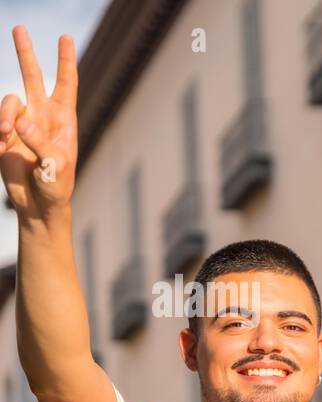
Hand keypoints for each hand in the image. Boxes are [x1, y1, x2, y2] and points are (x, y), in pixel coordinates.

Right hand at [0, 27, 76, 220]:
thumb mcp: (55, 167)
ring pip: (9, 99)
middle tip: (19, 28)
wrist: (38, 205)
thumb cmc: (56, 187)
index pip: (65, 85)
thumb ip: (39, 143)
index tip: (65, 38)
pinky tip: (2, 139)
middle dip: (26, 53)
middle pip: (33, 77)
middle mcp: (42, 116)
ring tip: (6, 133)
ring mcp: (21, 124)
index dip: (65, 61)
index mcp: (63, 120)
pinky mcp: (3, 134)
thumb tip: (21, 122)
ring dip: (6, 113)